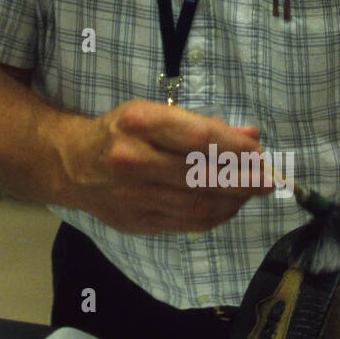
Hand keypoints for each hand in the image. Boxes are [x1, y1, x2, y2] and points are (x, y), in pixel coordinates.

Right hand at [55, 101, 272, 234]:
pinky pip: (190, 223)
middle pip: (204, 175)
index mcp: (139, 123)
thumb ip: (204, 126)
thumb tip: (251, 136)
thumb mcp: (156, 115)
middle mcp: (133, 160)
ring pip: (200, 203)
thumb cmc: (122, 133)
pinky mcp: (138, 222)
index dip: (238, 150)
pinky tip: (230, 205)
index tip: (261, 154)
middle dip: (244, 178)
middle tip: (268, 178)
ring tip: (253, 191)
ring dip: (235, 199)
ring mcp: (134, 195)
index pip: (200, 139)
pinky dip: (218, 215)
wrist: (72, 164)